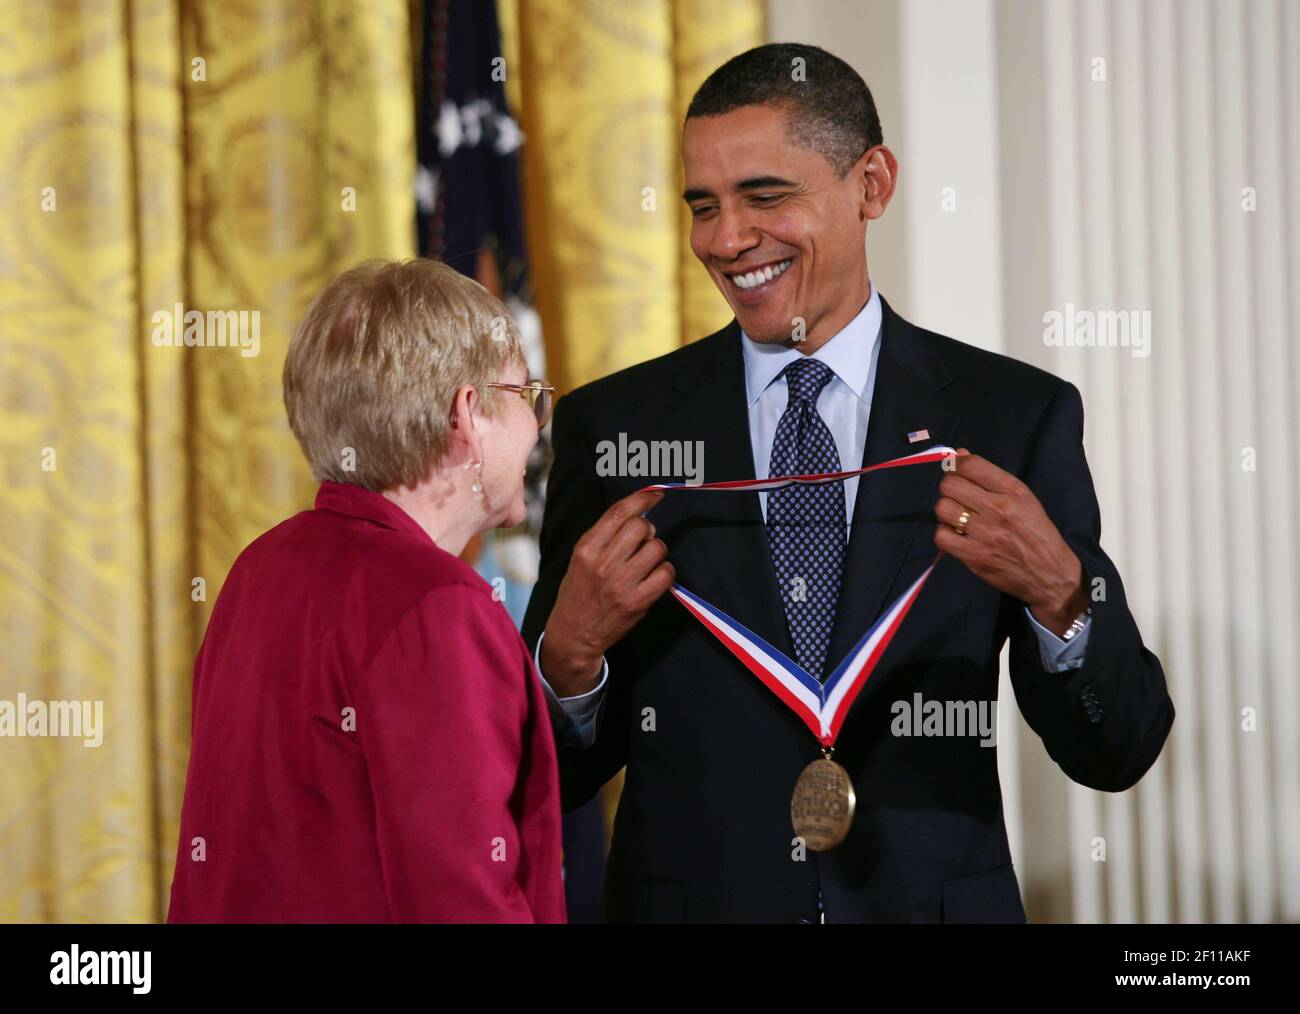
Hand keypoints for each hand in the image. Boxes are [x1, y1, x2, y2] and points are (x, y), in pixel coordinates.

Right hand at [541, 488, 675, 695]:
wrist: (573, 635)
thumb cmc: (578, 593)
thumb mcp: (580, 559)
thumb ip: (605, 537)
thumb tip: (641, 516)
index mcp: (586, 549)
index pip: (619, 513)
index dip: (642, 499)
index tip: (656, 494)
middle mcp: (603, 563)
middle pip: (642, 527)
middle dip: (647, 531)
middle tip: (642, 543)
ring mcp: (621, 583)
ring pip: (657, 548)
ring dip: (657, 552)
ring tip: (646, 563)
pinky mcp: (637, 602)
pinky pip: (666, 573)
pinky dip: (665, 573)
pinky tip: (654, 578)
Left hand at [933, 449, 1087, 635]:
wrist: (1051, 574)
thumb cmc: (1037, 533)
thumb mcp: (1024, 499)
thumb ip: (991, 478)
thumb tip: (960, 454)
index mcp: (1014, 491)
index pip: (971, 466)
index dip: (956, 465)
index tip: (955, 471)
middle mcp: (999, 508)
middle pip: (950, 485)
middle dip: (949, 488)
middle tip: (957, 497)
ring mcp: (985, 533)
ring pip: (943, 509)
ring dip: (946, 512)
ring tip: (958, 518)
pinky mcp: (975, 556)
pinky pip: (942, 536)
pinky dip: (945, 535)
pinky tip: (957, 536)